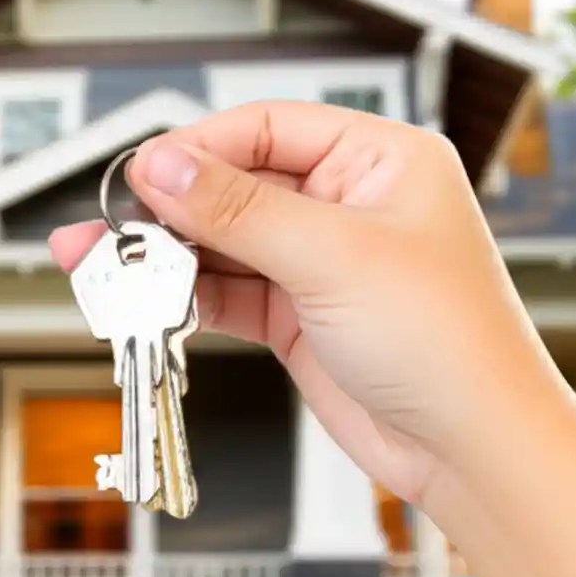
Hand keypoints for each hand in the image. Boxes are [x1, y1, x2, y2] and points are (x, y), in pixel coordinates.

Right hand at [49, 101, 548, 503]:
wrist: (471, 447)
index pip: (267, 129)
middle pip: (236, 186)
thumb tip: (165, 166)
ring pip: (225, 244)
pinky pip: (230, 293)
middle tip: (107, 227)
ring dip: (166, 258)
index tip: (142, 177)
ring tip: (104, 267)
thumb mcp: (335, 258)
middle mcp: (351, 204)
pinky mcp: (302, 316)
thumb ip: (239, 209)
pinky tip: (144, 298)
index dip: (198, 150)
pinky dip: (186, 297)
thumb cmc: (448, 342)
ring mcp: (323, 263)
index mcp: (380, 161)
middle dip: (171, 209)